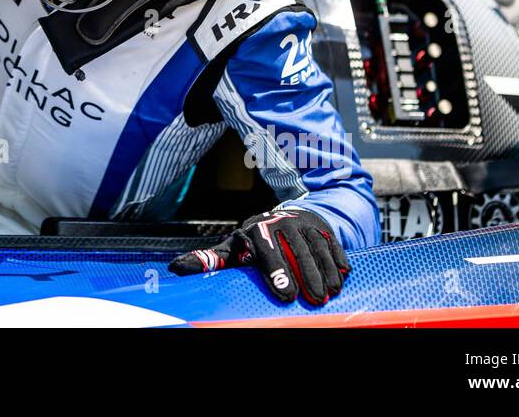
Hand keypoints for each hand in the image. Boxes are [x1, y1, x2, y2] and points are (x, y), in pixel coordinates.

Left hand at [168, 208, 350, 304]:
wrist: (284, 218)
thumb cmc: (254, 243)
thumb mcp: (234, 249)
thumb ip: (210, 260)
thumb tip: (176, 268)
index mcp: (256, 231)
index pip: (267, 251)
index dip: (276, 272)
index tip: (285, 296)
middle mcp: (280, 223)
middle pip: (296, 251)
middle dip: (307, 276)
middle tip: (314, 299)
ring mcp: (303, 223)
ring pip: (317, 248)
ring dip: (326, 271)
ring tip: (329, 293)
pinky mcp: (322, 227)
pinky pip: (333, 243)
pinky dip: (339, 260)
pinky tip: (342, 278)